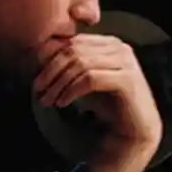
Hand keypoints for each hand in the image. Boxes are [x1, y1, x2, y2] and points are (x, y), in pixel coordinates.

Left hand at [34, 35, 162, 154]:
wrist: (135, 131)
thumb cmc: (110, 106)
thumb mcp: (85, 80)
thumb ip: (71, 65)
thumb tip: (40, 54)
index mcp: (110, 43)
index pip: (72, 41)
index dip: (49, 57)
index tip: (37, 77)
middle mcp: (120, 48)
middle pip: (74, 50)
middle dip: (51, 71)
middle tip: (38, 89)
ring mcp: (126, 63)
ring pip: (80, 63)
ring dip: (59, 83)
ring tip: (48, 100)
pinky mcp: (126, 80)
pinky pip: (90, 79)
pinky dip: (71, 90)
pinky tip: (63, 103)